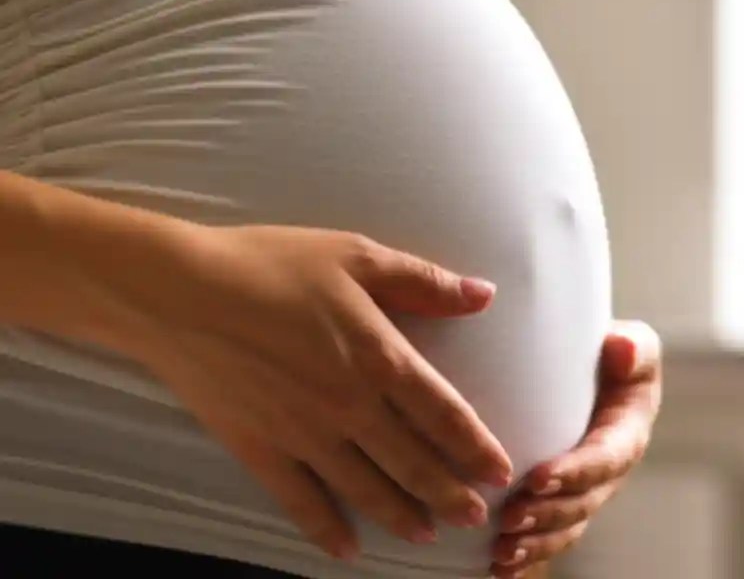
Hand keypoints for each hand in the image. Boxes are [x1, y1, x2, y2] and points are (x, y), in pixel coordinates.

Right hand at [117, 224, 513, 559]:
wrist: (180, 292)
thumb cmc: (271, 264)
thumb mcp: (356, 257)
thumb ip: (423, 281)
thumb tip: (484, 295)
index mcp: (380, 358)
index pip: (444, 414)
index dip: (476, 446)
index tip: (500, 471)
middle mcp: (350, 406)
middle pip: (413, 461)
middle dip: (450, 493)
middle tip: (476, 516)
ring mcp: (305, 434)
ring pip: (367, 488)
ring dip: (402, 515)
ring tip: (427, 535)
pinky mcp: (260, 450)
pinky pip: (302, 501)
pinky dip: (327, 529)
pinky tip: (346, 550)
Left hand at [488, 320, 662, 577]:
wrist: (592, 370)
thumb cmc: (613, 353)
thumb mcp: (633, 343)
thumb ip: (634, 346)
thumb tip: (621, 349)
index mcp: (627, 434)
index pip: (604, 458)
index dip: (574, 472)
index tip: (537, 478)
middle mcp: (608, 472)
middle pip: (582, 503)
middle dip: (547, 515)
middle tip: (509, 519)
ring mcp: (584, 492)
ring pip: (564, 528)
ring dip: (534, 544)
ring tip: (499, 553)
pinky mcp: (560, 502)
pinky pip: (547, 537)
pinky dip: (526, 556)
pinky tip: (496, 569)